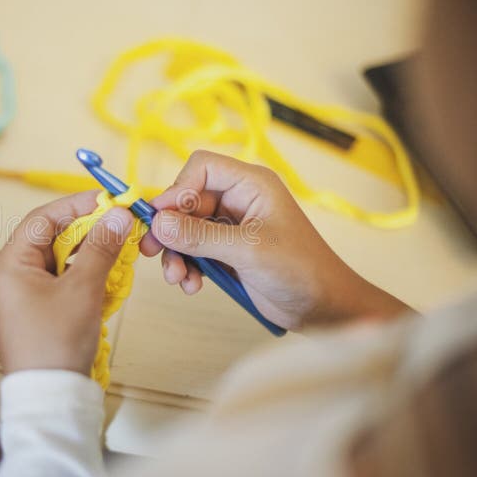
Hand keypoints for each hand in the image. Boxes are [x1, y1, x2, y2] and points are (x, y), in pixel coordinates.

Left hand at [0, 191, 132, 374]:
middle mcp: (5, 278)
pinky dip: (78, 276)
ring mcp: (15, 298)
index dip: (77, 206)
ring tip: (114, 251)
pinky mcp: (29, 314)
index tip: (108, 201)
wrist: (50, 399)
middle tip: (117, 225)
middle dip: (84, 231)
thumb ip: (101, 247)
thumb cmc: (58, 343)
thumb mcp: (84, 289)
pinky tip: (101, 277)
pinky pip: (54, 282)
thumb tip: (118, 215)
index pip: (42, 220)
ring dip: (84, 253)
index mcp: (7, 266)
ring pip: (53, 261)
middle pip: (47, 239)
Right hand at [140, 150, 412, 330]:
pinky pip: (196, 250)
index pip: (201, 168)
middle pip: (187, 201)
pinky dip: (189, 266)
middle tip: (151, 251)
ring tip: (178, 279)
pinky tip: (193, 286)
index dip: (176, 189)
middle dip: (171, 229)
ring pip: (187, 229)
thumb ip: (200, 236)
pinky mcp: (230, 252)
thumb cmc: (300, 270)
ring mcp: (233, 227)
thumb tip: (158, 223)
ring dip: (177, 253)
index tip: (160, 219)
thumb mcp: (247, 250)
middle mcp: (240, 200)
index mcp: (251, 184)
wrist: (326, 309)